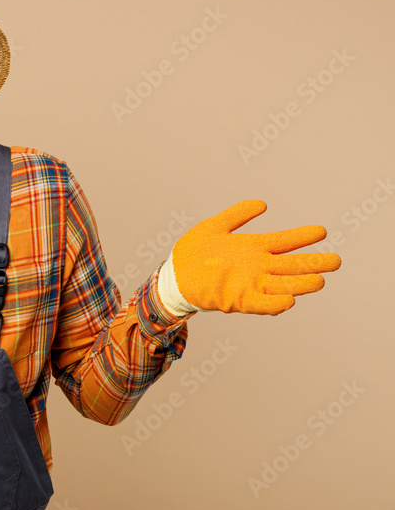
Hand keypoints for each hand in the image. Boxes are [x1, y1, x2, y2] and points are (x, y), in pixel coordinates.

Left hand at [172, 200, 340, 314]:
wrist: (173, 276)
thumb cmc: (194, 252)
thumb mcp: (214, 226)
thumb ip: (237, 215)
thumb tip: (262, 204)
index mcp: (253, 248)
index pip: (284, 241)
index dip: (302, 236)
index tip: (321, 231)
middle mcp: (256, 267)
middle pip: (291, 265)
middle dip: (313, 263)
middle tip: (336, 261)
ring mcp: (249, 284)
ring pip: (282, 285)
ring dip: (300, 284)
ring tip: (319, 281)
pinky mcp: (237, 300)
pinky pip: (260, 304)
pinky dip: (274, 305)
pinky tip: (289, 301)